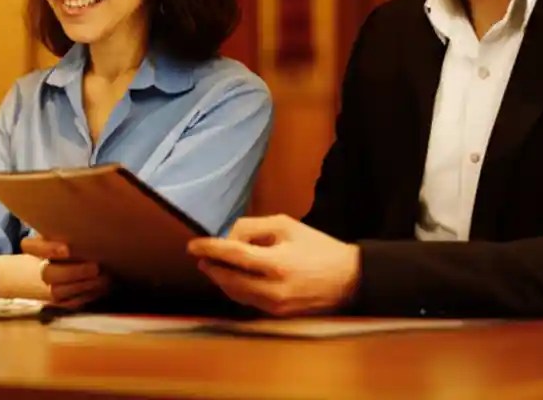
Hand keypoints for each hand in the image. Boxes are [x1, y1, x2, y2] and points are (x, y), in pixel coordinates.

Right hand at [21, 236, 110, 308]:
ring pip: (56, 291)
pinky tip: (102, 288)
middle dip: (73, 272)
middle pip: (47, 273)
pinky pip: (69, 303)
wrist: (89, 263)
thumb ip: (79, 231)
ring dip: (82, 286)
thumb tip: (96, 224)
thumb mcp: (78, 233)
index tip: (66, 249)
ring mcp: (51, 286)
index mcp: (41, 245)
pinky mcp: (62, 301)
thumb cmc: (85, 242)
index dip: (46, 249)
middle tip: (96, 267)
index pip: (30, 246)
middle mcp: (43, 267)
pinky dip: (87, 296)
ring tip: (104, 278)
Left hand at [187, 214, 360, 316]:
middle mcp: (272, 289)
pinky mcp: (278, 316)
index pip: (232, 255)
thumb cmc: (318, 248)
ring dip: (220, 279)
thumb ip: (254, 227)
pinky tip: (232, 278)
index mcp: (275, 263)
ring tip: (213, 265)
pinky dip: (236, 289)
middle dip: (211, 266)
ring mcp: (274, 306)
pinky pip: (248, 302)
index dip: (209, 248)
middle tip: (200, 255)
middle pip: (228, 279)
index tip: (193, 245)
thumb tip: (228, 235)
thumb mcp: (287, 226)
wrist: (349, 280)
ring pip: (235, 293)